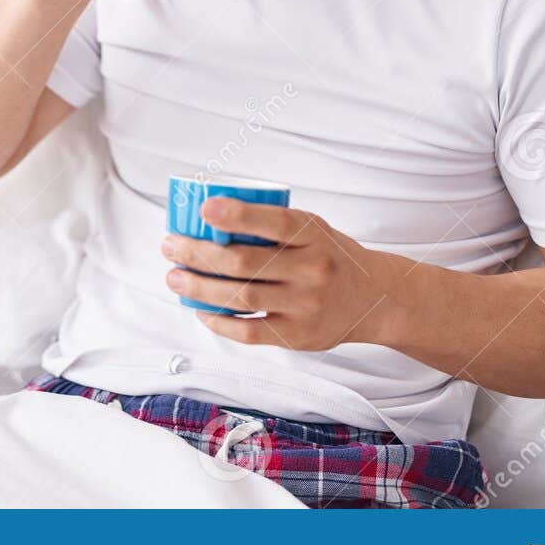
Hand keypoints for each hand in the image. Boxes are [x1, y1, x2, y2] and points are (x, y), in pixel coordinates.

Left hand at [160, 197, 401, 350]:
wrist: (373, 298)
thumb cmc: (328, 255)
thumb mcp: (313, 229)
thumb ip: (272, 225)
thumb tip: (208, 219)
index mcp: (314, 234)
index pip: (273, 221)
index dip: (237, 215)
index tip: (204, 209)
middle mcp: (312, 269)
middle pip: (244, 262)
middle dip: (198, 253)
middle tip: (170, 245)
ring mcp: (305, 305)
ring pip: (240, 297)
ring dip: (198, 287)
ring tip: (174, 277)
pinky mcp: (297, 336)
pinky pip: (248, 331)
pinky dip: (218, 321)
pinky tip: (199, 309)